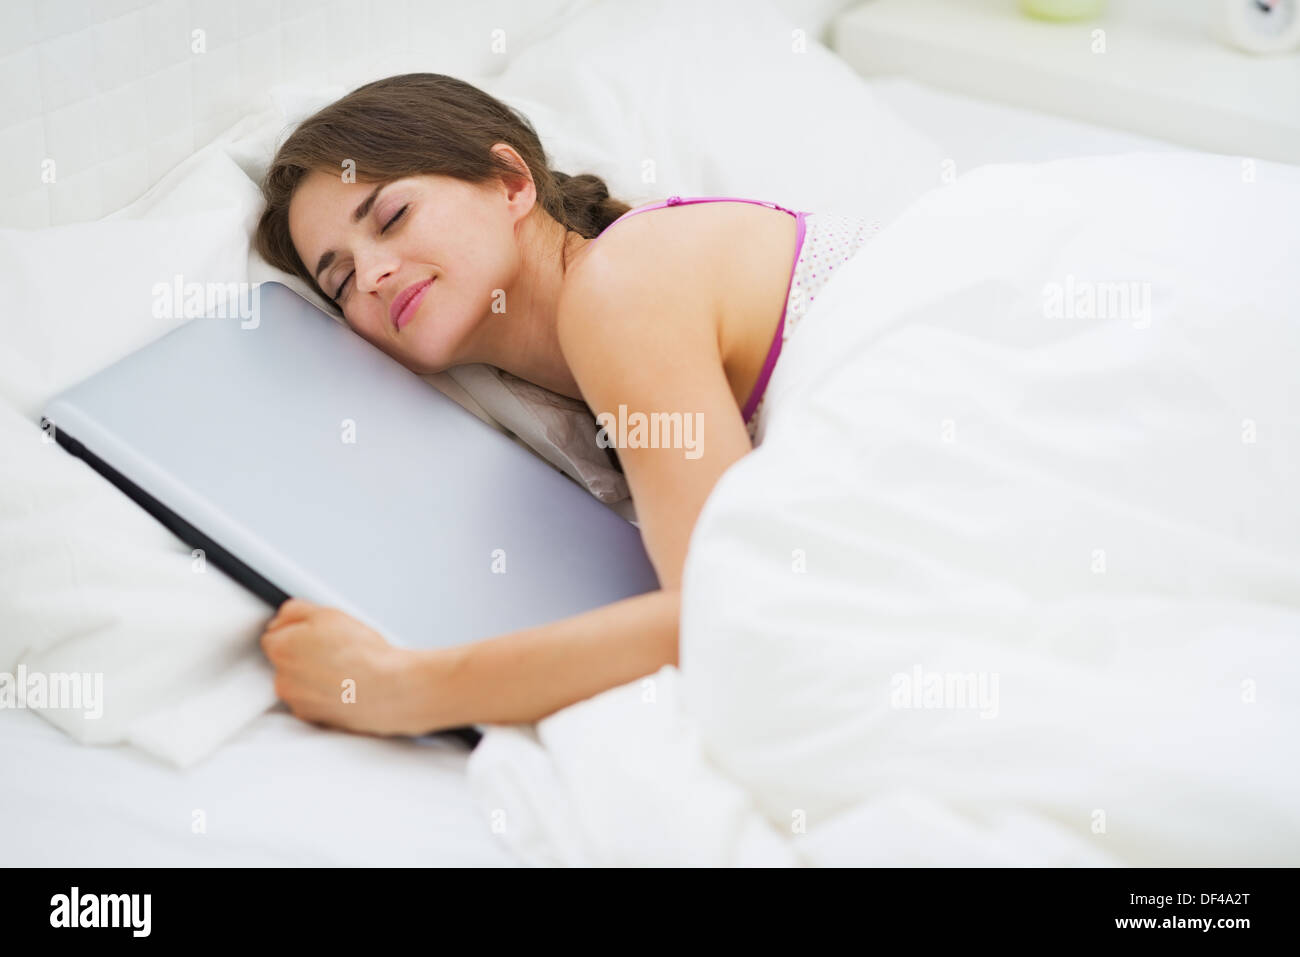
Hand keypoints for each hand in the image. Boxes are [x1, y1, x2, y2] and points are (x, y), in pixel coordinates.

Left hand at [260, 598, 428, 736]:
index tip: (312, 634)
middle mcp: (282, 679)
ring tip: (343, 670)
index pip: (273, 636)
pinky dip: (324, 696)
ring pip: (298, 684)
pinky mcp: (314, 719)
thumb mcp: (329, 613)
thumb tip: (283, 617)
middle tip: (332, 649)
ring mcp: (297, 702)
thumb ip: (296, 612)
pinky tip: (345, 687)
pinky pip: (312, 702)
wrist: (388, 690)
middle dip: (302, 655)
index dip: (295, 632)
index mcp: (281, 649)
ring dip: (312, 677)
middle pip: (283, 661)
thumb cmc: (363, 654)